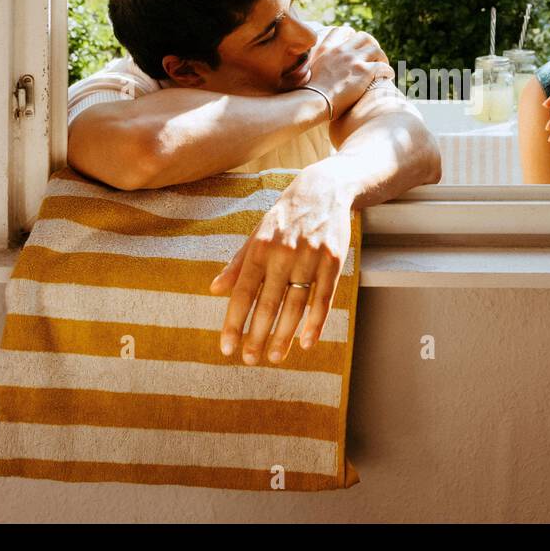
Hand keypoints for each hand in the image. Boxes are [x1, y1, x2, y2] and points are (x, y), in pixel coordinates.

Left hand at [213, 168, 352, 364]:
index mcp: (260, 248)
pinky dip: (315, 323)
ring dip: (285, 335)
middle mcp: (283, 253)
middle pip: (268, 303)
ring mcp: (310, 257)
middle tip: (250, 360)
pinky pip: (323, 298)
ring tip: (276, 357)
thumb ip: (238, 264)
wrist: (324, 191)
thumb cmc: (285, 217)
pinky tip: (306, 342)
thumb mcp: (258, 234)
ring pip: (295, 304)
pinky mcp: (334, 261)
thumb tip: (215, 289)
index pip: (242, 292)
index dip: (234, 322)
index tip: (227, 348)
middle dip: (258, 335)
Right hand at [305, 27, 393, 116]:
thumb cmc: (308, 92)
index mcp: (326, 48)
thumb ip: (313, 63)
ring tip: (383, 65)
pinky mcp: (364, 71)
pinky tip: (388, 76)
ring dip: (382, 57)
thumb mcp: (305, 70)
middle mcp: (341, 50)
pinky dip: (388, 71)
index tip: (356, 45)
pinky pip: (383, 66)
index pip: (341, 31)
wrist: (313, 100)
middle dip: (372, 44)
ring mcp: (353, 59)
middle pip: (363, 36)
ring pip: (376, 48)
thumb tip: (317, 69)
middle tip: (374, 55)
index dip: (351, 35)